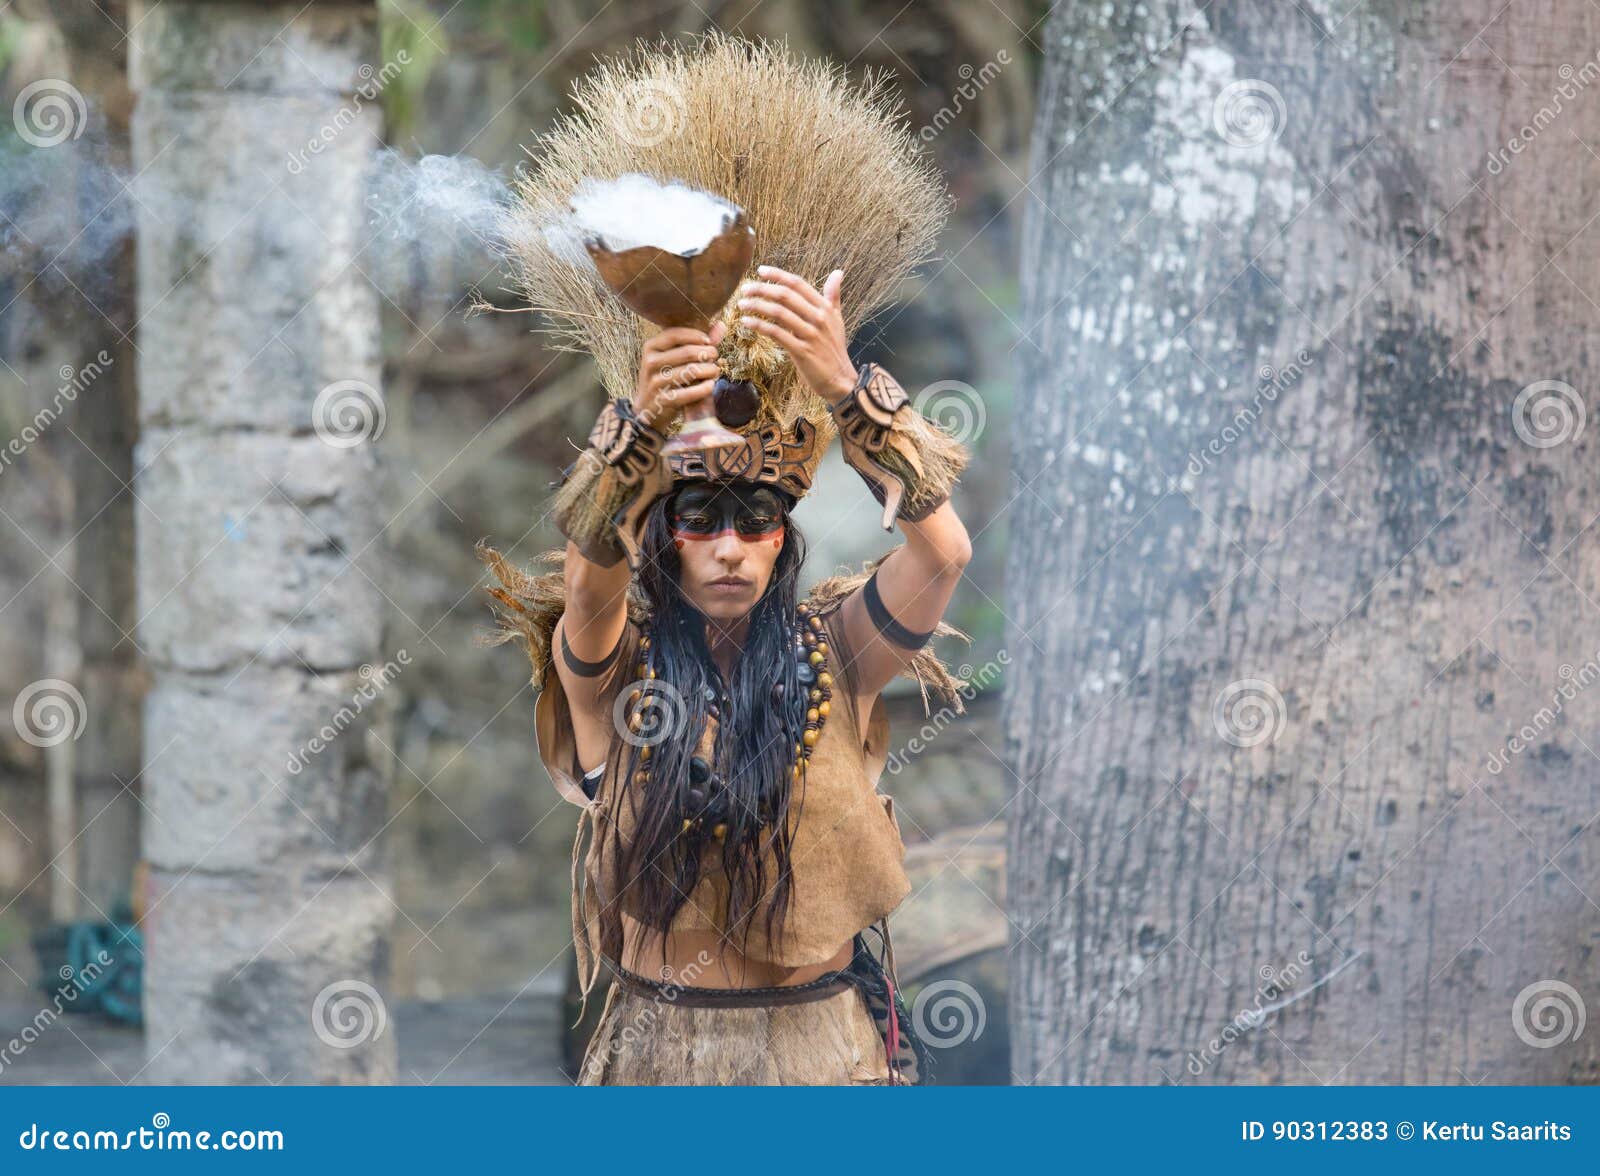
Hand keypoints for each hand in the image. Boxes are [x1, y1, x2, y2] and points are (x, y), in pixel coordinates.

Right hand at [631, 321, 727, 429]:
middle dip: (707, 353)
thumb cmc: (666, 378)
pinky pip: (690, 392)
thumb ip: (698, 342)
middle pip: (687, 352)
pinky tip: (710, 385)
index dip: (696, 336)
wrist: (648, 410)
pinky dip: (705, 388)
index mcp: (651, 347)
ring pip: (691, 371)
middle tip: (715, 357)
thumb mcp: (674, 358)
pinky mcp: (664, 400)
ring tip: (715, 371)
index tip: (709, 341)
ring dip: (710, 370)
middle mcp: (650, 363)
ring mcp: (656, 383)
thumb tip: (722, 325)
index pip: (675, 334)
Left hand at [736, 265, 857, 403]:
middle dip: (762, 289)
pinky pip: (776, 334)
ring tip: (742, 304)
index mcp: (824, 307)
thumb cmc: (834, 348)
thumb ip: (833, 295)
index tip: (760, 270)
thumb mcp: (837, 319)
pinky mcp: (802, 351)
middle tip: (745, 288)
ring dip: (757, 306)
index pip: (798, 284)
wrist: (839, 380)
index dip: (778, 275)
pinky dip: (759, 326)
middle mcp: (818, 318)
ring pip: (779, 313)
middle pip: (786, 296)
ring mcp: (810, 335)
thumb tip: (838, 272)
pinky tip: (746, 322)